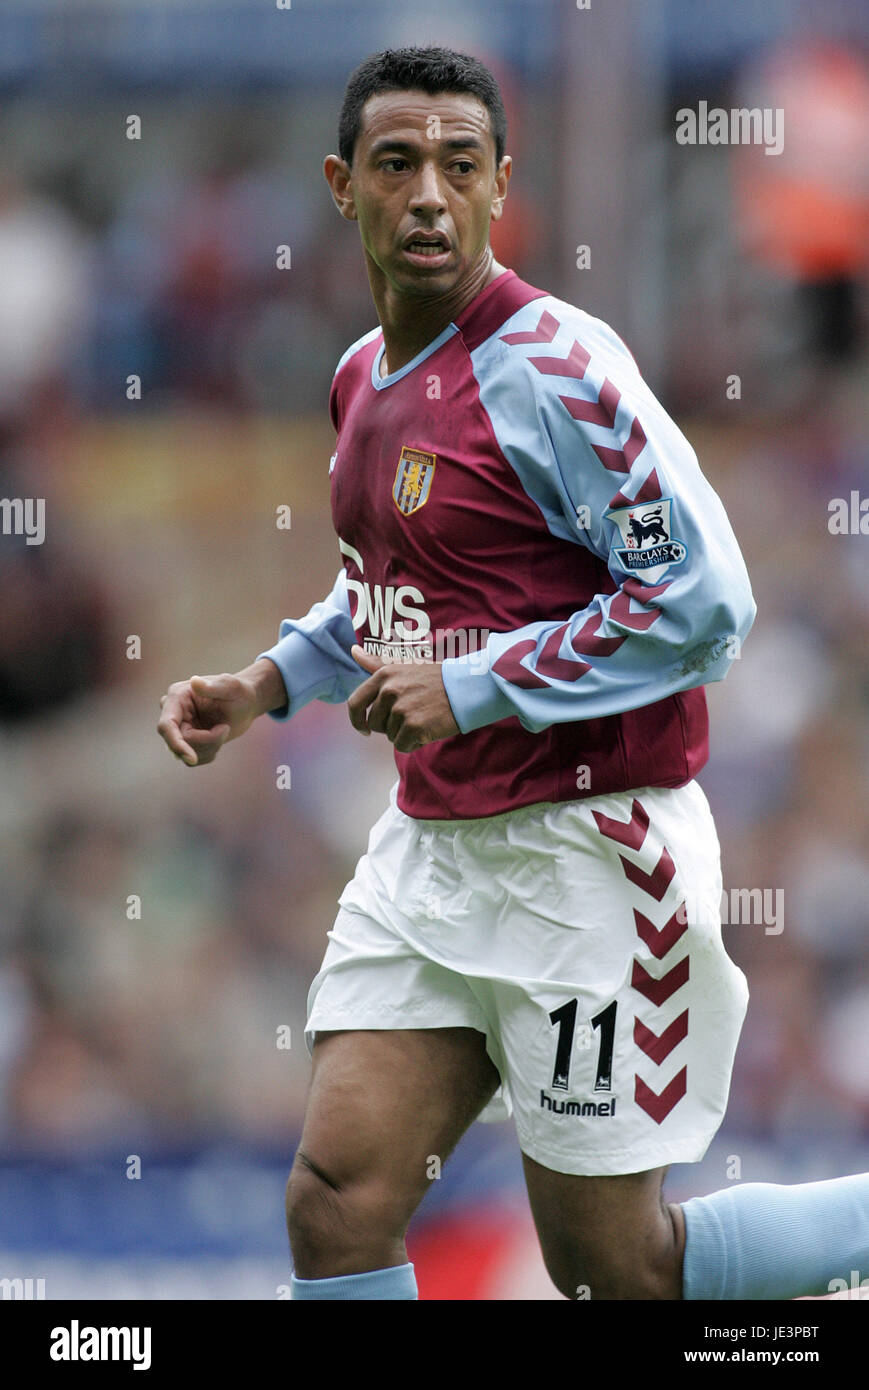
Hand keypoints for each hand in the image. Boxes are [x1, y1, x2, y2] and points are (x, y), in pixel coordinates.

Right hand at [156, 661, 281, 766]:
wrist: (246, 704)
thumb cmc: (239, 692)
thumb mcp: (231, 687)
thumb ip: (213, 686)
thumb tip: (194, 681)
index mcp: (177, 696)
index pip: (166, 725)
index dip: (176, 743)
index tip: (192, 759)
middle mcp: (173, 712)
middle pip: (178, 742)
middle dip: (206, 741)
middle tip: (226, 728)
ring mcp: (178, 728)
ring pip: (183, 754)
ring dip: (210, 747)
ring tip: (224, 729)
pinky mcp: (185, 741)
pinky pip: (190, 759)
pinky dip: (208, 754)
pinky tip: (219, 738)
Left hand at [347, 645, 459, 751]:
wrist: (466, 689)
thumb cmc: (435, 679)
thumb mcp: (404, 665)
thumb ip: (376, 662)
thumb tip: (353, 650)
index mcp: (384, 675)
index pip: (355, 703)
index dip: (357, 720)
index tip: (365, 729)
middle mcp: (389, 690)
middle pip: (375, 724)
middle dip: (390, 726)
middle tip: (413, 714)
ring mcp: (401, 709)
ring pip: (391, 736)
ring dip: (406, 733)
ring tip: (424, 718)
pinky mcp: (414, 726)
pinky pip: (403, 746)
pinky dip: (415, 743)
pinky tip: (428, 729)